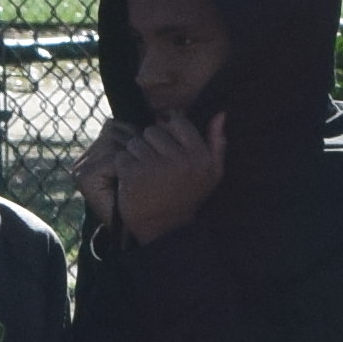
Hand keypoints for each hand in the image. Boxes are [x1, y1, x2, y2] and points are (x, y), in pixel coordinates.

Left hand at [83, 112, 226, 242]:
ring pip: (135, 142)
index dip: (169, 132)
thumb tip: (221, 114)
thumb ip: (217, 143)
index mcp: (201, 157)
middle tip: (156, 165)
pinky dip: (123, 167)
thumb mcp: (212, 172)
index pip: (178, 122)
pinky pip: (121, 156)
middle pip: (152, 131)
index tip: (168, 148)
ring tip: (145, 173)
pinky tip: (134, 180)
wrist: (164, 227)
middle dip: (151, 144)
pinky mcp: (133, 174)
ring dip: (136, 155)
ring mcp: (155, 167)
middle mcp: (180, 160)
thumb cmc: (188, 195)